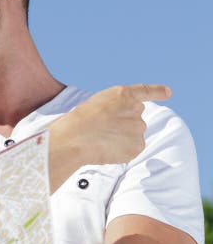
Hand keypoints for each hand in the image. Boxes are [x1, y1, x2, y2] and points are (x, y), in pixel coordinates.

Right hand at [49, 84, 169, 167]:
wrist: (74, 138)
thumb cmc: (78, 121)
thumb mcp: (96, 104)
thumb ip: (114, 109)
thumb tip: (122, 128)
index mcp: (123, 94)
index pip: (145, 91)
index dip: (157, 92)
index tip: (168, 92)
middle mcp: (136, 109)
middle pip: (135, 119)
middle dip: (123, 125)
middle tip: (102, 130)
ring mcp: (138, 128)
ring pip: (133, 135)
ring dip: (121, 139)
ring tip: (101, 140)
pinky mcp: (137, 146)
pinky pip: (131, 150)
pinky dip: (120, 152)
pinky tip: (105, 149)